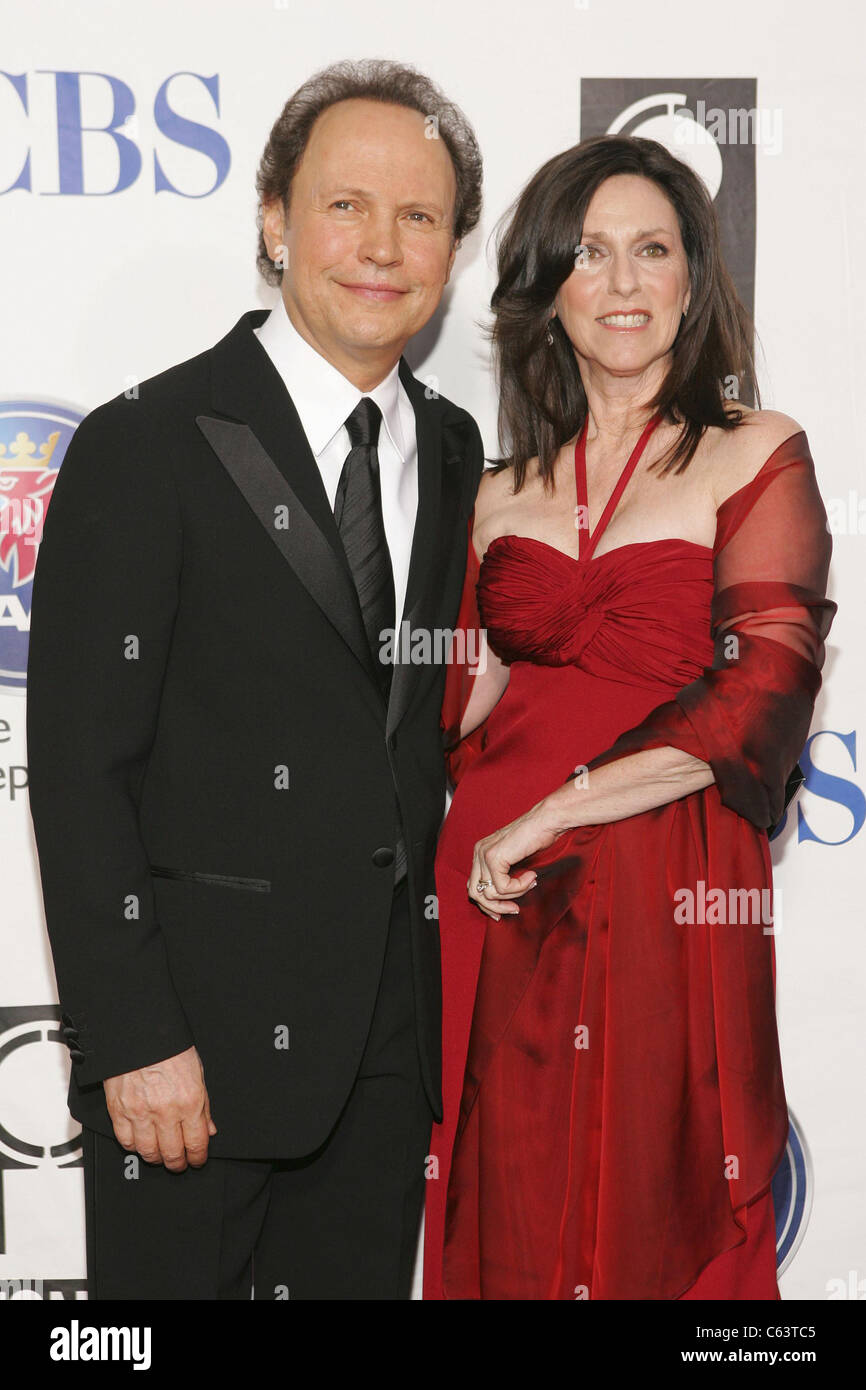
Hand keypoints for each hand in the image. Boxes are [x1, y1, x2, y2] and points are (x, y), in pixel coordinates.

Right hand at [103, 1045, 216, 1170]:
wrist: (139, 1031)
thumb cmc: (169, 1047)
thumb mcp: (197, 1072)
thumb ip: (203, 1105)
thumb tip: (208, 1128)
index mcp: (189, 1100)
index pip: (196, 1143)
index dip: (198, 1157)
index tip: (197, 1160)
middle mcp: (165, 1111)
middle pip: (172, 1154)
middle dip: (178, 1163)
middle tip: (179, 1163)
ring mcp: (140, 1113)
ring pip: (148, 1152)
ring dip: (156, 1158)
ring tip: (160, 1155)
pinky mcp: (118, 1111)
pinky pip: (126, 1141)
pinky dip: (134, 1146)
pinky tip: (140, 1143)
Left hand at [468, 793, 572, 919]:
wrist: (547, 821)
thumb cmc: (536, 837)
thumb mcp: (514, 860)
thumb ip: (503, 875)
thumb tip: (499, 901)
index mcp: (481, 852)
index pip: (473, 887)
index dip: (487, 904)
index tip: (503, 911)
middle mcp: (479, 852)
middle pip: (475, 893)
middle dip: (495, 907)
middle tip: (514, 909)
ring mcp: (484, 854)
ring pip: (489, 893)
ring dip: (512, 896)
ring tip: (529, 884)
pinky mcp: (494, 857)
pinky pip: (502, 887)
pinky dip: (518, 887)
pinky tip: (531, 876)